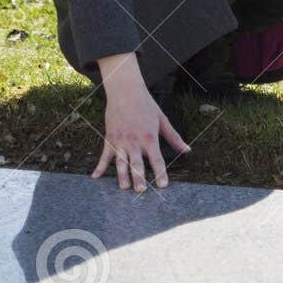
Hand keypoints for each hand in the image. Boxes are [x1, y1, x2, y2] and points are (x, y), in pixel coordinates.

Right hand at [92, 55, 189, 190]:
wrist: (125, 91)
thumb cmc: (146, 105)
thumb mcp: (162, 120)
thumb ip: (174, 137)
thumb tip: (187, 151)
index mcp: (149, 137)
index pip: (156, 159)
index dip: (160, 172)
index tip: (163, 185)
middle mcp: (135, 141)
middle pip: (137, 163)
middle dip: (139, 178)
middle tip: (141, 191)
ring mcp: (120, 140)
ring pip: (120, 162)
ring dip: (122, 175)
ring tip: (124, 188)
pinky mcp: (110, 138)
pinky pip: (104, 155)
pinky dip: (99, 166)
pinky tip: (95, 177)